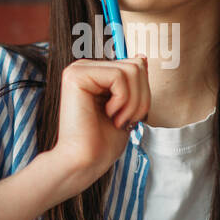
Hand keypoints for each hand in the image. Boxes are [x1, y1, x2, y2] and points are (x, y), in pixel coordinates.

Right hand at [46, 55, 149, 185]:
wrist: (84, 162)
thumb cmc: (103, 142)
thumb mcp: (128, 107)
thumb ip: (133, 82)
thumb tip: (142, 57)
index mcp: (95, 73)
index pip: (136, 65)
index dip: (143, 93)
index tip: (131, 117)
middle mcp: (84, 67)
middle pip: (136, 65)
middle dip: (141, 98)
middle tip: (126, 120)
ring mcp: (78, 69)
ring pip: (131, 69)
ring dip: (133, 102)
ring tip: (119, 120)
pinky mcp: (76, 76)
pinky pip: (119, 76)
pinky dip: (123, 100)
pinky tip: (110, 115)